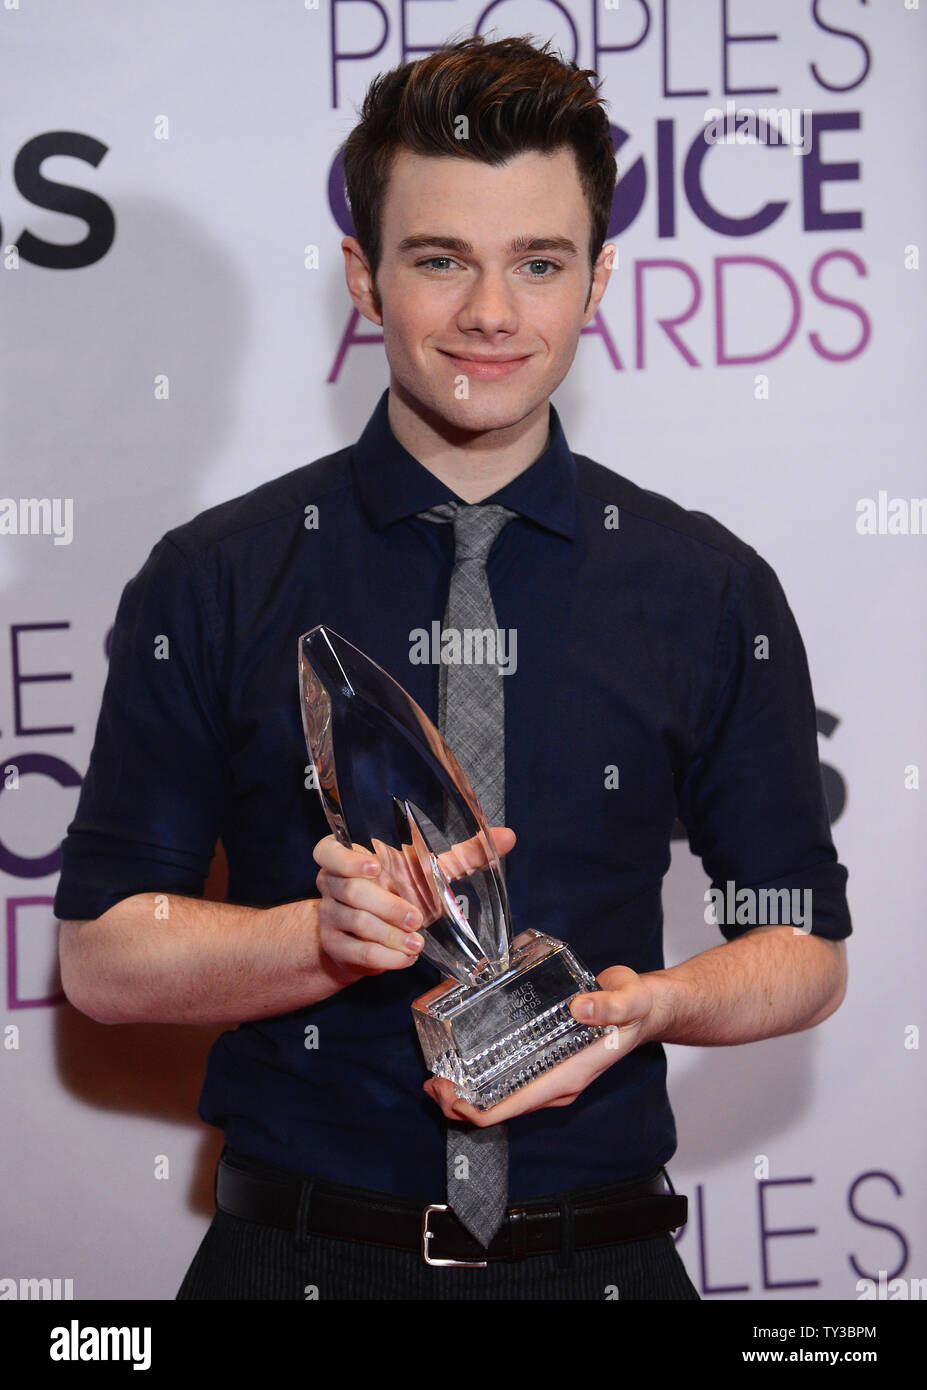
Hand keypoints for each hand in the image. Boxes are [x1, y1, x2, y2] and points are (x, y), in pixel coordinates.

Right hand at [312, 826, 515, 979]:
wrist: (365, 936)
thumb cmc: (398, 893)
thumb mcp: (427, 872)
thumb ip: (464, 854)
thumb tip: (508, 835)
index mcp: (351, 859)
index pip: (327, 851)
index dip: (346, 859)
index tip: (375, 867)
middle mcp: (335, 886)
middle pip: (350, 892)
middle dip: (386, 906)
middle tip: (417, 917)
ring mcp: (332, 917)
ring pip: (355, 923)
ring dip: (388, 935)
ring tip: (416, 943)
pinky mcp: (337, 947)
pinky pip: (357, 952)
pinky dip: (383, 957)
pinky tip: (405, 958)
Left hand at [423, 964, 666, 1124]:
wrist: (645, 1007)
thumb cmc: (636, 1007)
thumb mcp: (628, 1000)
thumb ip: (609, 1005)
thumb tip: (582, 1007)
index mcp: (566, 1078)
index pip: (511, 1107)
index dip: (474, 1108)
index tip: (446, 1092)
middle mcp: (553, 1083)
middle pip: (498, 1108)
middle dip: (459, 1102)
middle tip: (431, 1081)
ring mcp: (547, 1073)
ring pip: (499, 1096)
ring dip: (466, 1090)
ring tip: (437, 1072)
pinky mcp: (544, 1059)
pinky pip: (507, 1077)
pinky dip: (480, 1073)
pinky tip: (462, 1055)